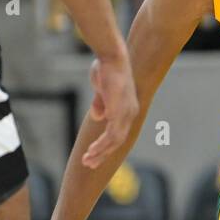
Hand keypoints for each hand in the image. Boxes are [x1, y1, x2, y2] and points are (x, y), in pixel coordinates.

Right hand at [83, 51, 137, 168]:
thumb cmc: (106, 68)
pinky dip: (101, 145)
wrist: (112, 56)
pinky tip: (91, 151)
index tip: (94, 154)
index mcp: (128, 108)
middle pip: (118, 141)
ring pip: (114, 141)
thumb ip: (101, 103)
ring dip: (100, 152)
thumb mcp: (102, 89)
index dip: (107, 144)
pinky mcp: (119, 111)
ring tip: (87, 160)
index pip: (119, 132)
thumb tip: (99, 117)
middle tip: (89, 163)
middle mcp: (131, 113)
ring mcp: (127, 113)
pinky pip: (111, 135)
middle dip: (103, 153)